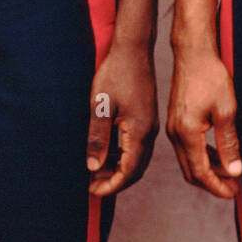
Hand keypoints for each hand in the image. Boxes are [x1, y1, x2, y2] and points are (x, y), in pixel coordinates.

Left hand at [86, 41, 157, 196]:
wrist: (133, 49)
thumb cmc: (116, 74)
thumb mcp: (100, 106)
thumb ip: (97, 138)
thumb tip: (93, 167)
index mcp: (139, 131)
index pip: (128, 172)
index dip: (110, 186)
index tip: (92, 192)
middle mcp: (148, 131)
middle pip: (135, 170)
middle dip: (115, 181)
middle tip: (92, 186)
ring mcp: (149, 124)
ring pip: (137, 158)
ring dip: (118, 169)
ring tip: (95, 171)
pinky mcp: (146, 117)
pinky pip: (137, 145)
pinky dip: (123, 156)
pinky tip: (106, 152)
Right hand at [166, 46, 241, 198]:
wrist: (193, 54)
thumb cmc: (210, 77)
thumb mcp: (226, 110)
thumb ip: (228, 143)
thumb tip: (234, 169)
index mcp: (186, 132)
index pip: (201, 172)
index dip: (217, 186)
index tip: (233, 193)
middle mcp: (175, 134)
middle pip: (192, 171)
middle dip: (212, 183)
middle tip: (233, 187)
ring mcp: (174, 128)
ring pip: (189, 161)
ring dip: (208, 171)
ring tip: (230, 174)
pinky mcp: (177, 122)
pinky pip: (188, 148)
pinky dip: (203, 157)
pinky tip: (219, 156)